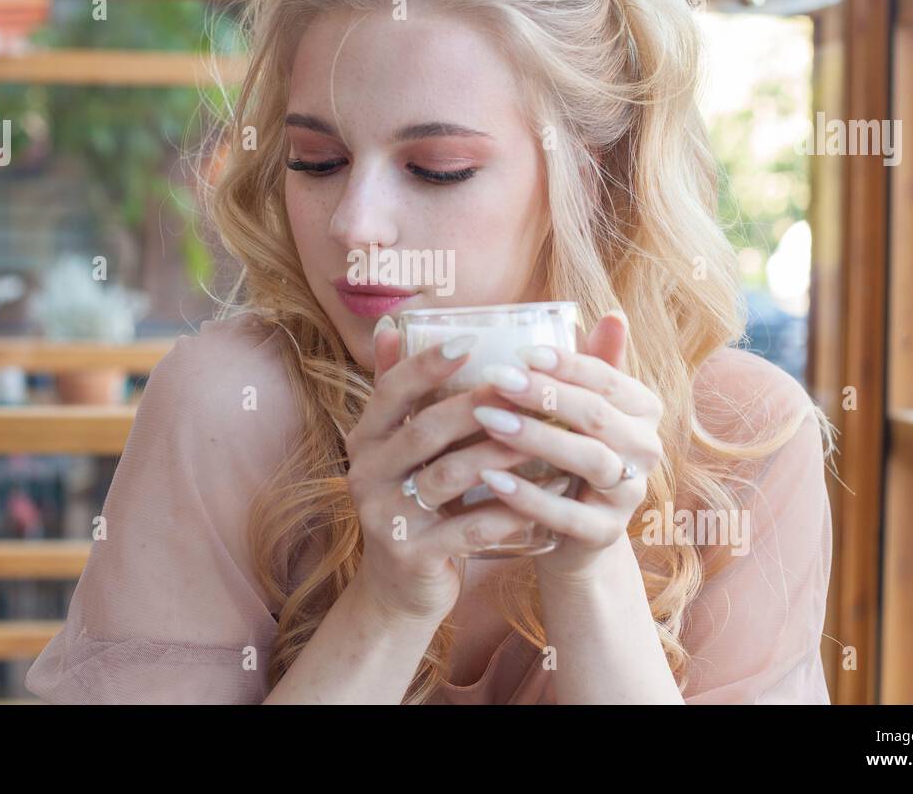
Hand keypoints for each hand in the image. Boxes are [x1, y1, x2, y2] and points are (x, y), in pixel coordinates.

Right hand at [345, 319, 543, 625]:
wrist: (399, 588)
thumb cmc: (412, 501)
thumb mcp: (396, 447)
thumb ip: (396, 391)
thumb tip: (391, 324)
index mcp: (366, 439)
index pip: (391, 391)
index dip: (427, 364)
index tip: (470, 340)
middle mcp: (366, 474)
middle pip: (425, 430)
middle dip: (477, 406)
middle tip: (525, 387)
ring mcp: (386, 517)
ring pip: (450, 476)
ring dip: (501, 454)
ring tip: (545, 437)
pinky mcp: (413, 555)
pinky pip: (469, 528)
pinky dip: (510, 510)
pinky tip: (546, 495)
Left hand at [469, 309, 661, 580]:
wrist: (576, 537)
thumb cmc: (572, 456)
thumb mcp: (583, 410)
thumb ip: (594, 365)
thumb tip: (612, 314)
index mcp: (643, 410)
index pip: (607, 378)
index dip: (566, 363)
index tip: (520, 351)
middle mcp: (646, 450)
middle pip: (596, 415)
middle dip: (544, 394)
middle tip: (495, 377)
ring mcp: (628, 495)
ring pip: (587, 460)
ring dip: (535, 437)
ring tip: (488, 419)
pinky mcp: (603, 535)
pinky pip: (567, 515)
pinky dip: (527, 496)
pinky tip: (490, 477)